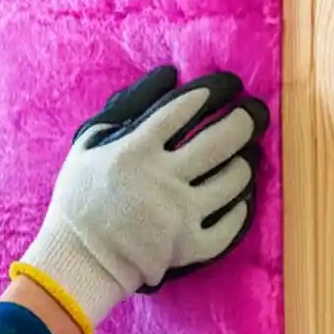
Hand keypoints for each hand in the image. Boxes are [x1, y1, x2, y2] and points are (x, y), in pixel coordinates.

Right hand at [11, 66, 268, 333]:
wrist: (79, 258)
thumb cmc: (81, 196)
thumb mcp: (90, 143)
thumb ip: (127, 106)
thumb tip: (169, 75)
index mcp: (136, 151)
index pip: (183, 110)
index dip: (211, 92)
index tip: (224, 86)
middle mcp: (163, 179)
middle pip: (220, 141)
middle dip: (244, 120)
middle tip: (254, 110)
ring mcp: (180, 214)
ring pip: (233, 181)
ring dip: (245, 162)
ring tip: (246, 153)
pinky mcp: (190, 246)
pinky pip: (230, 225)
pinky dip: (240, 209)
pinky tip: (240, 197)